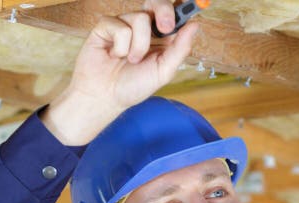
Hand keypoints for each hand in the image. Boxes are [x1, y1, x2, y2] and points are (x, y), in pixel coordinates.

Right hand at [42, 0, 198, 145]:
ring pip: (140, 18)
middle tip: (165, 28)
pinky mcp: (106, 26)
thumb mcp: (163, 71)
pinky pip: (120, 27)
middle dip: (164, 11)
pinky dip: (120, 47)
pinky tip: (114, 55)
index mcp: (161, 38)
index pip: (173, 15)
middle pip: (157, 4)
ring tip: (130, 60)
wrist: (105, 97)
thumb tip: (194, 25)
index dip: (181, 8)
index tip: (190, 6)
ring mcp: (124, 24)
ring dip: (138, 46)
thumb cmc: (133, 87)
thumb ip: (179, 49)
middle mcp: (144, 28)